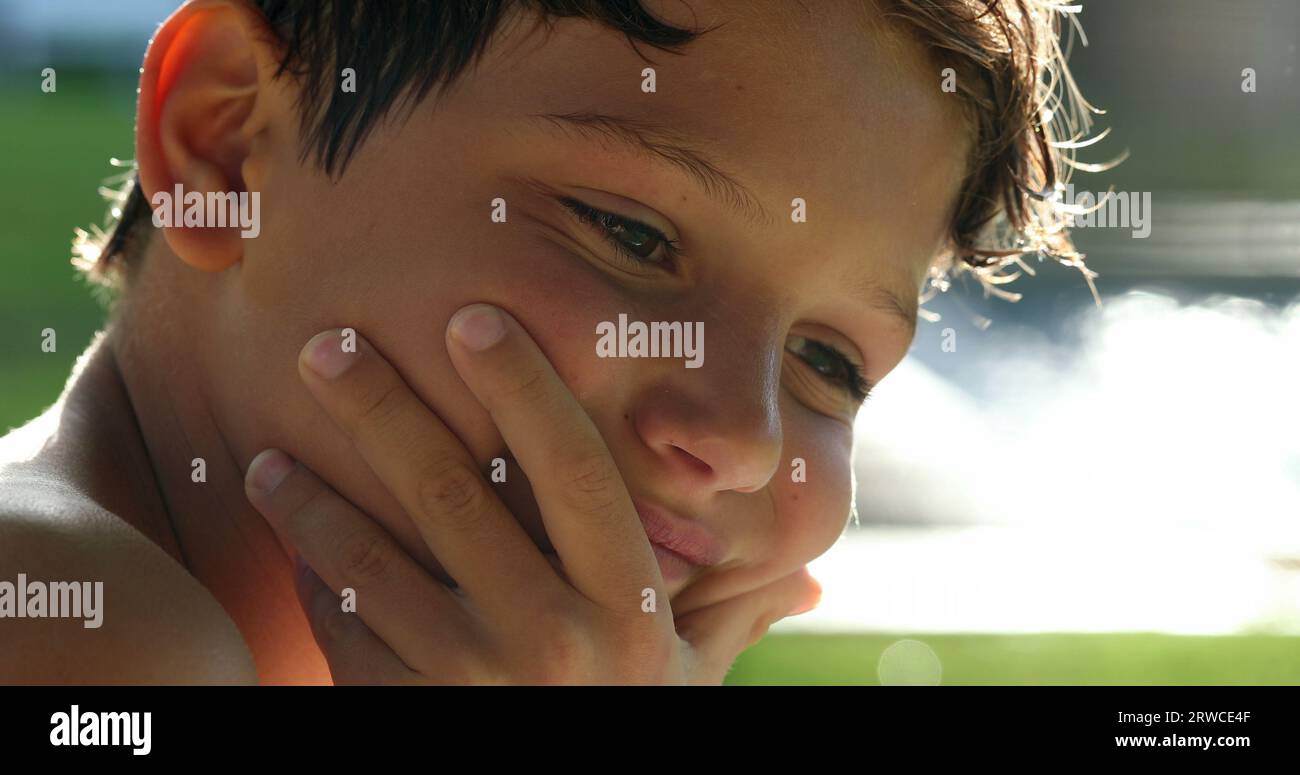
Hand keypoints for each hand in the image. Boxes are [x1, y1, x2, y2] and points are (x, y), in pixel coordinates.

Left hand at [244, 304, 820, 683]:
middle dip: (381, 408)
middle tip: (328, 344)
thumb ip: (737, 616)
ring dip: (310, 499)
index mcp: (630, 608)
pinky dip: (318, 582)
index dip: (523, 385)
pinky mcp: (409, 715)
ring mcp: (472, 683)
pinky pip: (347, 633)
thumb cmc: (636, 732)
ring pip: (372, 561)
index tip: (473, 319)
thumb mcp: (696, 680)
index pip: (573, 468)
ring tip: (269, 451)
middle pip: (451, 494)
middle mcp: (553, 641)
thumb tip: (814, 578)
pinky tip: (298, 546)